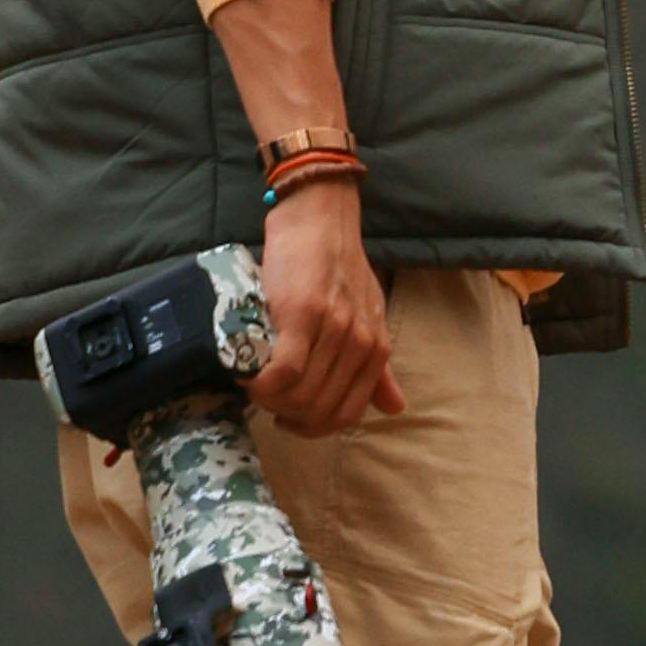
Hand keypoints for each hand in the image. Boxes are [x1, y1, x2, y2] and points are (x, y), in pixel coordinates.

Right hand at [252, 182, 402, 427]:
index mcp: (376, 348)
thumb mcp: (367, 316)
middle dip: (289, 417)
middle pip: (320, 411)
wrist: (318, 218)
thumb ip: (377, 366)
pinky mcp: (302, 316)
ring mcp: (332, 330)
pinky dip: (264, 386)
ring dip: (272, 402)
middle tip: (267, 403)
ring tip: (256, 388)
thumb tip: (395, 408)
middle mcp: (359, 343)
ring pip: (301, 396)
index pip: (347, 414)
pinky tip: (250, 379)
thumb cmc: (337, 268)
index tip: (291, 418)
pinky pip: (284, 373)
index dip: (314, 427)